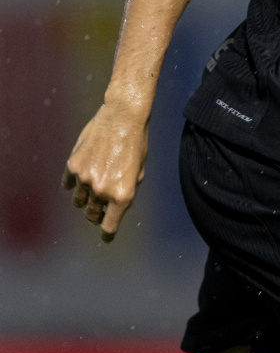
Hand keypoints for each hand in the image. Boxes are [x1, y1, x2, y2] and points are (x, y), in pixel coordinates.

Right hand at [61, 101, 148, 242]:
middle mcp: (102, 190)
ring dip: (84, 198)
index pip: (109, 226)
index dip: (107, 233)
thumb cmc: (136, 142)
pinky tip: (79, 176)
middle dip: (95, 214)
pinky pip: (68, 184)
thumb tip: (115, 206)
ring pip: (78, 201)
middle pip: (92, 215)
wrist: (123, 116)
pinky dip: (73, 183)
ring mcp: (85, 179)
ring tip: (91, 186)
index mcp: (122, 194)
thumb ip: (127, 191)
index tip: (105, 235)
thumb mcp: (139, 170)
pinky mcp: (73, 166)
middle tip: (98, 209)